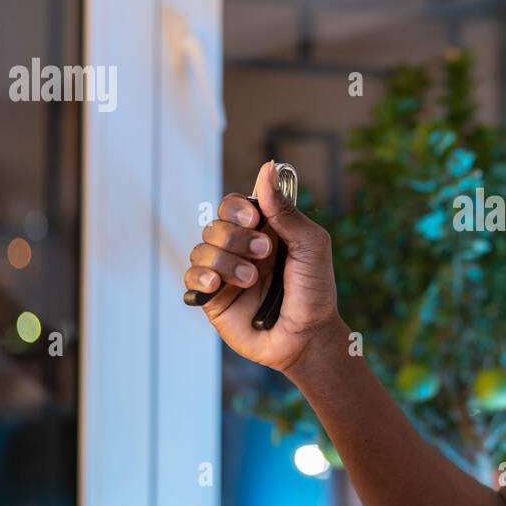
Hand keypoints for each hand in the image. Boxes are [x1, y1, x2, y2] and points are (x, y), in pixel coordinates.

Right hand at [184, 160, 341, 373]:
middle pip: (215, 224)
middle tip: (264, 254)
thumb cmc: (314, 291)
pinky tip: (218, 286)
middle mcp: (240, 248)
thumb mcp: (310, 246)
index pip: (234, 205)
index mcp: (263, 231)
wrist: (307, 337)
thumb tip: (266, 168)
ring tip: (252, 280)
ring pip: (202, 249)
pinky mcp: (213, 298)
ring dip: (226, 261)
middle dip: (237, 237)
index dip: (236, 208)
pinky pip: (191, 277)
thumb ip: (286, 211)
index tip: (255, 219)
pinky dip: (202, 277)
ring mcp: (225, 272)